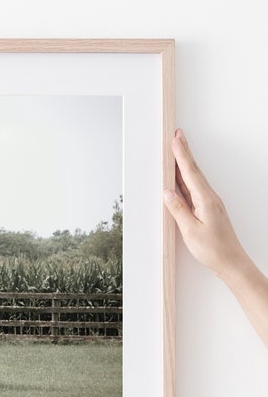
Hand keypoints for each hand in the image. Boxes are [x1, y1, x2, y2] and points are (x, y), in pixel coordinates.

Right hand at [163, 128, 247, 278]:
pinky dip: (184, 179)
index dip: (181, 155)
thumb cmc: (212, 248)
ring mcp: (208, 202)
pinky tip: (178, 177)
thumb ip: (178, 209)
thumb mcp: (190, 230)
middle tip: (177, 135)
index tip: (175, 140)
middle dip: (184, 152)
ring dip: (184, 163)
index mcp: (206, 200)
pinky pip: (193, 189)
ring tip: (176, 151)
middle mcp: (209, 197)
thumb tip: (167, 192)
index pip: (190, 173)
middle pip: (193, 170)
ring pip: (193, 178)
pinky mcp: (206, 208)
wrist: (230, 261)